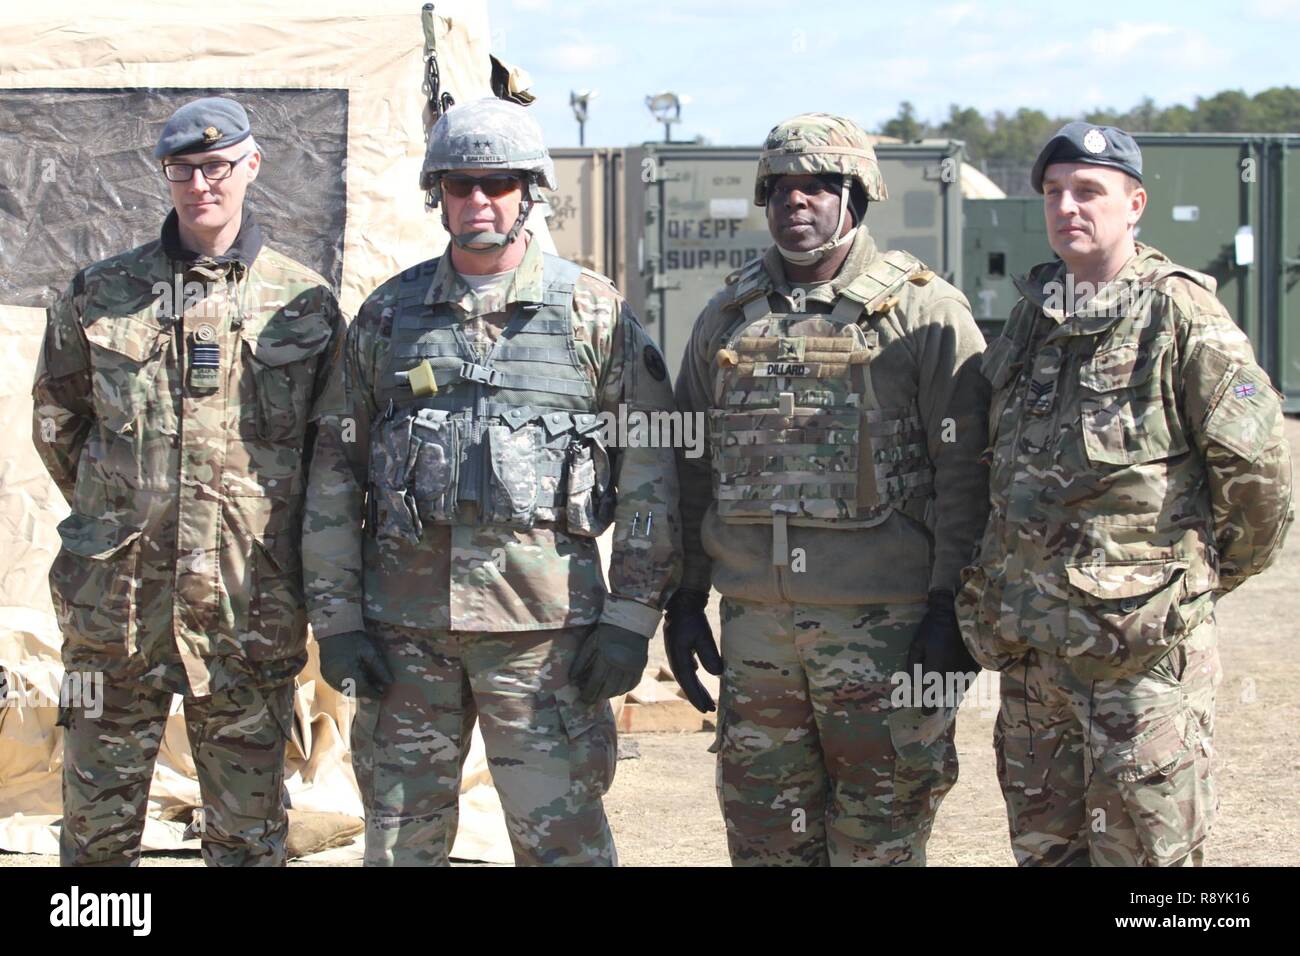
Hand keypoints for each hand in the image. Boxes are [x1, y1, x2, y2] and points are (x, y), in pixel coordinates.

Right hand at [317, 629, 393, 699]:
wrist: (333, 628)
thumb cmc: (354, 638)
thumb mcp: (370, 651)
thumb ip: (380, 668)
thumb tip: (390, 682)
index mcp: (348, 672)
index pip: (364, 689)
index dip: (374, 694)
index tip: (384, 695)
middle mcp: (336, 678)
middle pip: (354, 692)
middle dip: (366, 692)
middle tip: (378, 688)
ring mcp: (328, 677)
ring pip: (346, 690)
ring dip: (357, 690)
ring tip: (369, 683)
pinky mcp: (325, 675)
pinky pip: (338, 685)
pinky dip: (348, 685)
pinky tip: (356, 679)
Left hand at [570, 623, 648, 702]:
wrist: (629, 623)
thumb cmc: (605, 633)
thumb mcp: (590, 645)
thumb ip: (581, 662)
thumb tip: (572, 679)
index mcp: (606, 658)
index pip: (596, 682)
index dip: (588, 693)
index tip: (581, 699)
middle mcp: (621, 664)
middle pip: (608, 689)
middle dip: (597, 697)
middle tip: (589, 701)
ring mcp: (632, 667)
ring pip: (620, 689)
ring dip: (609, 694)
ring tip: (601, 695)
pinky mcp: (640, 667)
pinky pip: (631, 685)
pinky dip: (622, 690)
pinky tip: (615, 690)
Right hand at [664, 588, 722, 712]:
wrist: (682, 601)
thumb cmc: (693, 617)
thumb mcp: (703, 635)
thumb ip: (709, 654)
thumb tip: (718, 674)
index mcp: (678, 656)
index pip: (688, 681)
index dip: (696, 697)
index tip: (706, 709)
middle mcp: (675, 657)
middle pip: (686, 682)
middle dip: (697, 696)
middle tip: (709, 710)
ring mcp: (675, 652)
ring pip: (686, 675)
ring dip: (696, 688)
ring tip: (706, 699)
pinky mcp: (679, 646)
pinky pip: (686, 667)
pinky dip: (693, 675)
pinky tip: (697, 675)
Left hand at [905, 589, 980, 707]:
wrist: (959, 616)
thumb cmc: (934, 628)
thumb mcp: (918, 644)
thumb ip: (913, 665)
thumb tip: (912, 682)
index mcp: (936, 671)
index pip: (930, 694)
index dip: (926, 706)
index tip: (924, 713)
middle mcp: (952, 676)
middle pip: (942, 695)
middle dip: (935, 703)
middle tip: (929, 710)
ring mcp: (965, 673)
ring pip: (955, 690)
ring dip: (947, 694)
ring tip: (940, 697)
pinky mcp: (975, 668)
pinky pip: (965, 681)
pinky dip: (958, 684)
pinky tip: (954, 684)